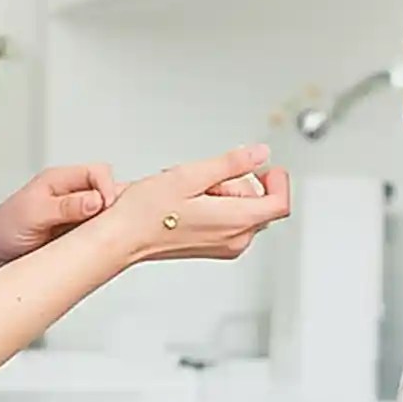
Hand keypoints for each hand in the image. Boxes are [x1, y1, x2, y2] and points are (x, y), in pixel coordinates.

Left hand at [0, 164, 118, 279]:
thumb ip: (66, 206)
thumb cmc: (3, 228)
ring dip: (106, 226)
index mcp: (60, 179)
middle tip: (105, 227)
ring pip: (106, 214)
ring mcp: (75, 215)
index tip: (104, 209)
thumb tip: (96, 200)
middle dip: (112, 208)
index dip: (107, 189)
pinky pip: (98, 233)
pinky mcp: (76, 234)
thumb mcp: (34, 214)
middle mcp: (70, 194)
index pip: (98, 173)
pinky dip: (101, 240)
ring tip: (95, 239)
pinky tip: (93, 248)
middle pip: (107, 191)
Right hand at [104, 144, 290, 263]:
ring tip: (194, 190)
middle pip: (262, 205)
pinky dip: (219, 206)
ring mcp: (225, 246)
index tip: (265, 166)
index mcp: (234, 222)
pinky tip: (192, 201)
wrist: (123, 237)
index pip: (280, 203)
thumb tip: (260, 154)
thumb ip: (232, 164)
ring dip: (228, 194)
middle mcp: (235, 240)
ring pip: (246, 212)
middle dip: (242, 183)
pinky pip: (231, 221)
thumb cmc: (147, 211)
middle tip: (209, 178)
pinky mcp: (214, 248)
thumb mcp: (192, 175)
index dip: (278, 180)